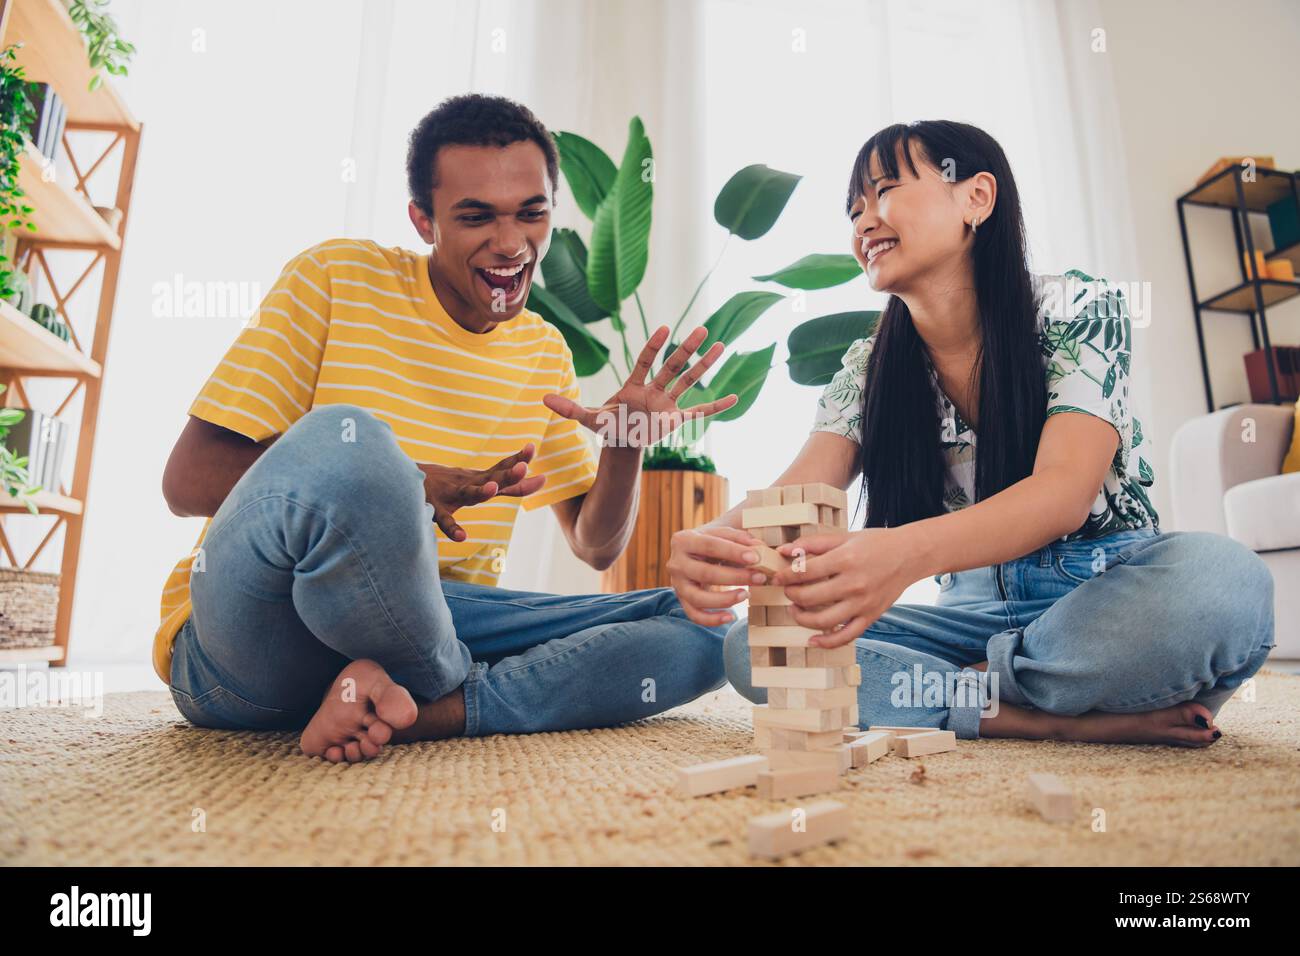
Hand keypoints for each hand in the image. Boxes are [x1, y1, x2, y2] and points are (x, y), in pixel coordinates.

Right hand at [418, 443, 544, 542]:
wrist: (402, 479)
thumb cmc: (448, 485)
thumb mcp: (479, 483)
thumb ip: (510, 486)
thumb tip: (542, 480)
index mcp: (478, 479)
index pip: (502, 469)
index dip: (519, 460)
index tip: (534, 450)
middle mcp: (467, 484)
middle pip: (491, 478)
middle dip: (508, 474)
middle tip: (523, 466)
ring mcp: (450, 495)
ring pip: (469, 494)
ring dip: (480, 491)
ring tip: (493, 489)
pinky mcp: (433, 508)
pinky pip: (444, 521)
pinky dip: (452, 528)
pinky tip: (462, 537)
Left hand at [542, 326, 737, 447]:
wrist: (621, 439)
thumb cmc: (607, 424)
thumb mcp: (588, 418)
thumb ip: (569, 408)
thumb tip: (542, 399)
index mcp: (635, 386)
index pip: (646, 362)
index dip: (654, 346)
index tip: (665, 329)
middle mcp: (655, 390)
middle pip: (673, 367)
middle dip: (687, 350)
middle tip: (702, 330)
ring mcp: (668, 403)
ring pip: (689, 382)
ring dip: (705, 366)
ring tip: (721, 346)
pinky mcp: (676, 419)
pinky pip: (700, 412)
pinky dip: (716, 407)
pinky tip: (735, 398)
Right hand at [666, 524, 767, 626]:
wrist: (695, 553)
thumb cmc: (713, 542)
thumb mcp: (723, 533)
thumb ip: (740, 538)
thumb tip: (757, 547)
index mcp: (684, 540)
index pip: (710, 545)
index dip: (733, 552)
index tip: (755, 558)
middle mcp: (676, 563)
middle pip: (705, 573)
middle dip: (735, 577)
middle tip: (759, 577)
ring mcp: (677, 584)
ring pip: (698, 598)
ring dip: (725, 599)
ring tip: (747, 594)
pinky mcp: (682, 600)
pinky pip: (695, 615)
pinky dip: (712, 619)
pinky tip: (731, 617)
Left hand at [769, 527, 922, 646]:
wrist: (910, 555)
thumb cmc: (875, 543)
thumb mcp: (844, 537)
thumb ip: (812, 543)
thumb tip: (783, 551)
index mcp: (845, 559)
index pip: (804, 572)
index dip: (785, 576)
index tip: (777, 577)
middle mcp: (854, 583)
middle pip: (810, 597)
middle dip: (791, 595)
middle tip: (787, 590)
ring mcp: (863, 603)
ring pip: (823, 621)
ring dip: (801, 619)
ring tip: (794, 610)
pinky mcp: (870, 616)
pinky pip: (846, 636)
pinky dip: (827, 642)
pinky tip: (812, 640)